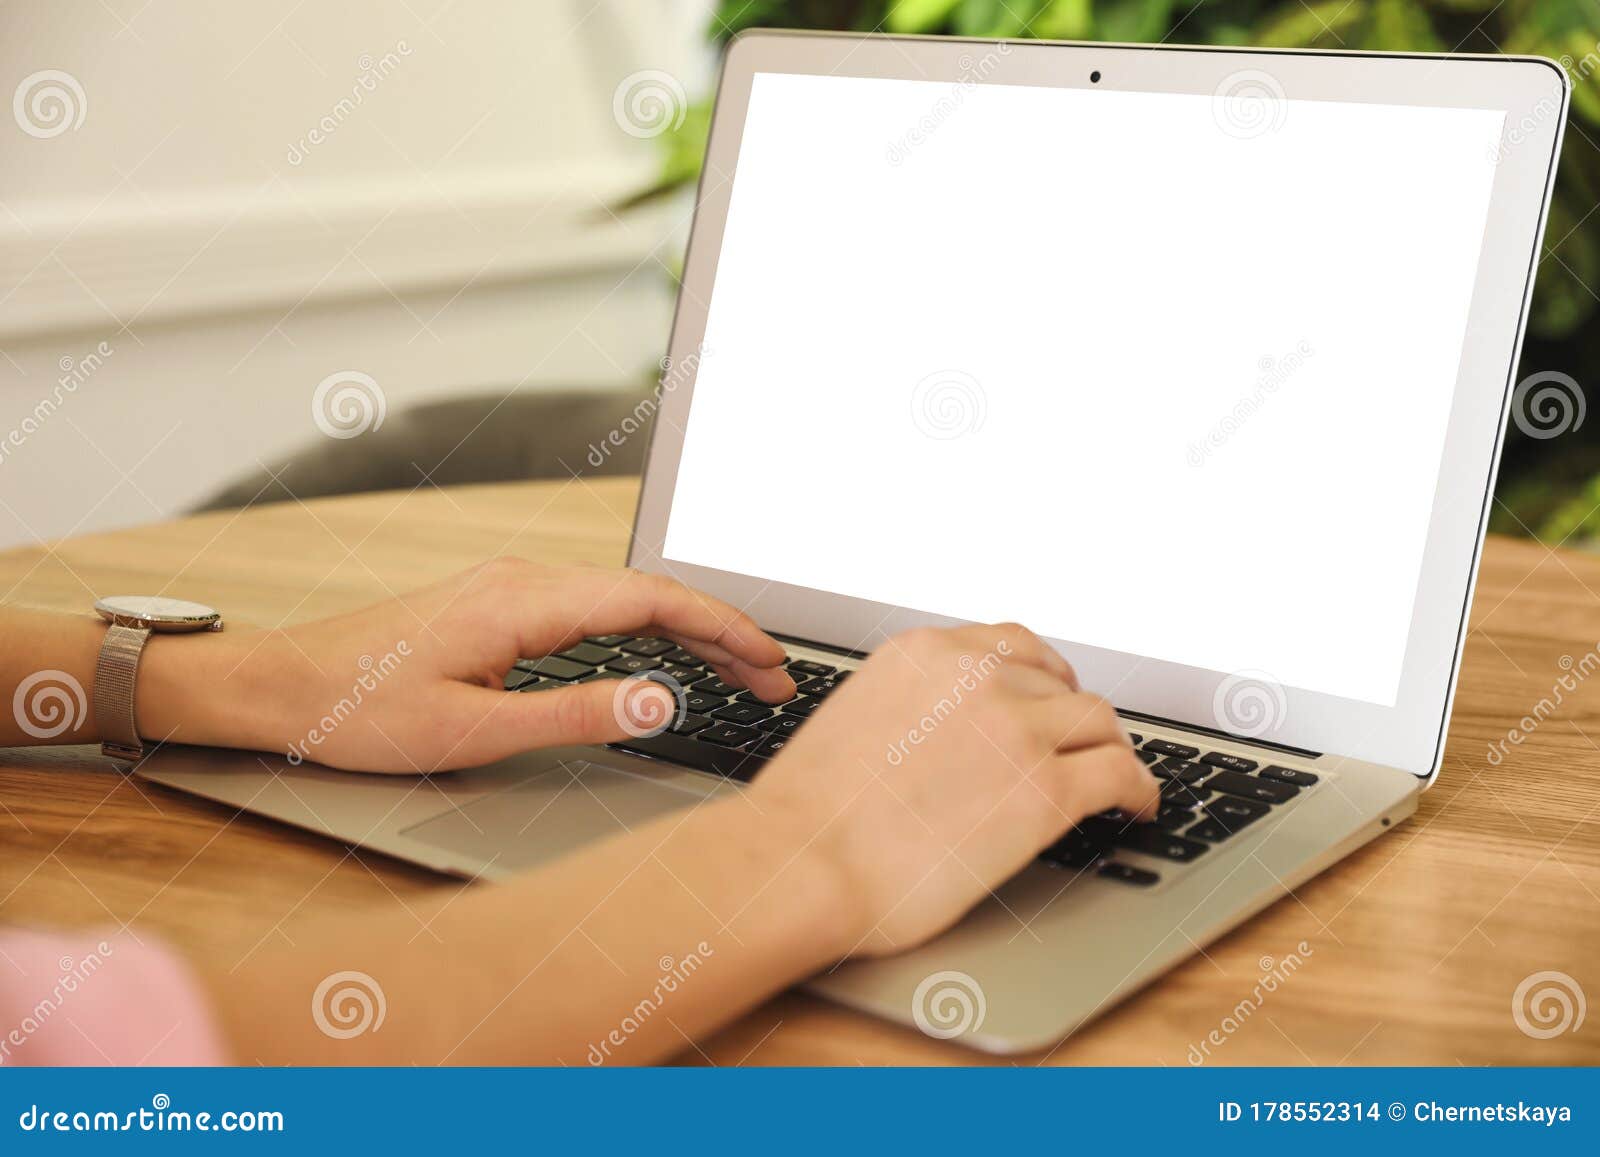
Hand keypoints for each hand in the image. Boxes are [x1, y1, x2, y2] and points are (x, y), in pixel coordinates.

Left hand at [139, 559, 793, 771]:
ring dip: (688, 632)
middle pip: (651, 594)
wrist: (278, 686)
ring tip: (738, 671)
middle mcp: (525, 579)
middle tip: (773, 680)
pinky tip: (664, 655)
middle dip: (722, 633)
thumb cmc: (357, 710)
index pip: (653, 602)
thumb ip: (575, 717)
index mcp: (525, 600)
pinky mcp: (501, 605)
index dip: (723, 630)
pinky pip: (596, 606)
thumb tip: (662, 703)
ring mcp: (513, 587)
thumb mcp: (471, 731)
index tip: (771, 664)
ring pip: (626, 599)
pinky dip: (647, 629)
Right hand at [749, 623, 1159, 956]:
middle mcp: (975, 676)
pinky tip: (1136, 806)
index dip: (1037, 676)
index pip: (1009, 644)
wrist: (800, 863)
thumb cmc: (807, 815)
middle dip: (1073, 713)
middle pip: (1059, 682)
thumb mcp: (855, 720)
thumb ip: (908, 708)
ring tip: (1116, 776)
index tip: (1045, 698)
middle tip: (1078, 744)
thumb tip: (942, 735)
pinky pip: (1120, 773)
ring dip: (1109, 748)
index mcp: (922, 654)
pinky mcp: (1047, 790)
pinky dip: (1139, 789)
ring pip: (1099, 722)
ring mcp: (1017, 729)